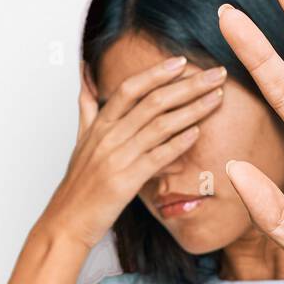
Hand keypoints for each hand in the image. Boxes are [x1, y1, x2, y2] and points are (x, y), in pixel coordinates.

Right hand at [41, 58, 227, 249]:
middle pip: (152, 101)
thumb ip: (87, 110)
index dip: (156, 73)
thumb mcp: (80, 142)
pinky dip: (178, 144)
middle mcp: (108, 136)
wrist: (67, 221)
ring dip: (192, 109)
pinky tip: (197, 133)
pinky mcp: (125, 180)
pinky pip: (156, 157)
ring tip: (216, 98)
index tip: (181, 62)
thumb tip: (85, 83)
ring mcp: (117, 157)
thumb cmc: (79, 185)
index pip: (130, 89)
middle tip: (215, 74)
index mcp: (100, 125)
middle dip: (187, 85)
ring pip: (159, 125)